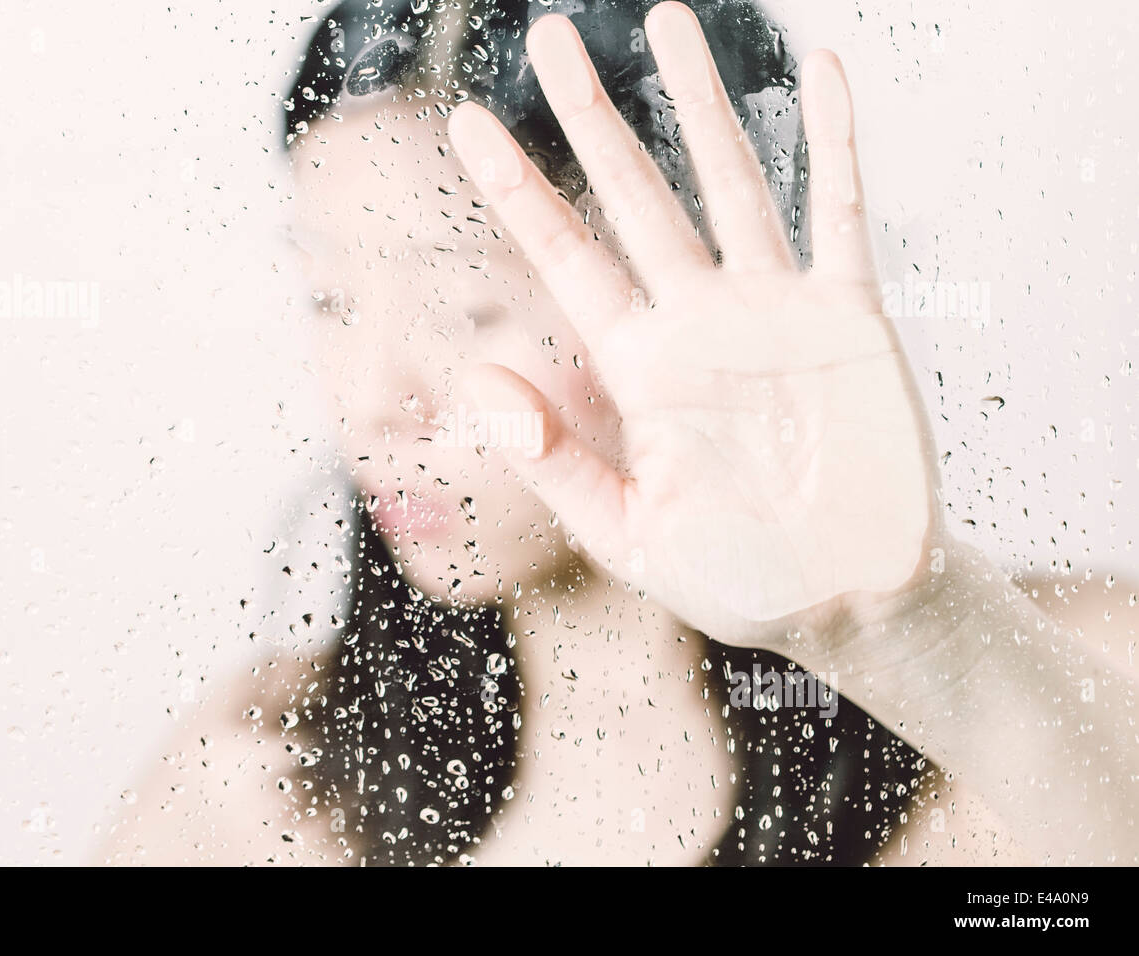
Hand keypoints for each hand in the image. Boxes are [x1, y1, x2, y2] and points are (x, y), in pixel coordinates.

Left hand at [447, 3, 938, 652]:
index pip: (563, 258)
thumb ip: (554, 459)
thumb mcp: (630, 531)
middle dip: (591, 114)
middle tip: (548, 35)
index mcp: (638, 368)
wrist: (847, 602)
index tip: (465, 124)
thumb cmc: (737, 578)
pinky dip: (834, 145)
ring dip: (700, 101)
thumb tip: (474, 382)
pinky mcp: (850, 317)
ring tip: (667, 19)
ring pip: (729, 179)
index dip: (515, 191)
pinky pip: (840, 212)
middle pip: (633, 194)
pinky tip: (824, 72)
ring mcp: (773, 310)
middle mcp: (697, 321)